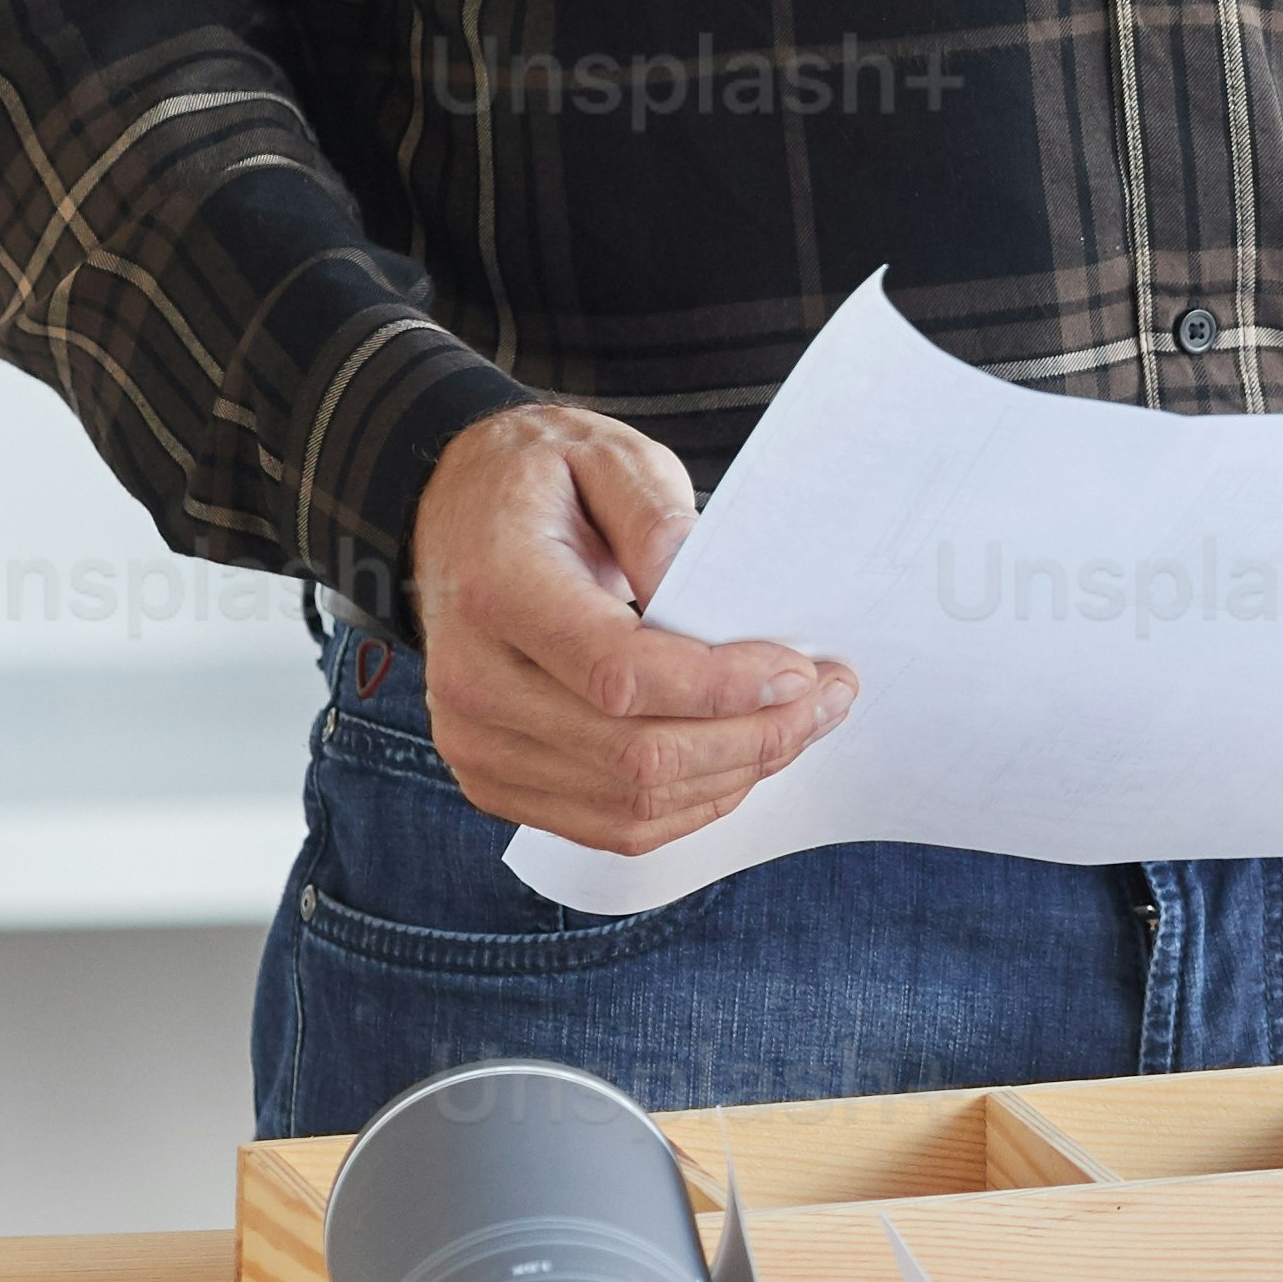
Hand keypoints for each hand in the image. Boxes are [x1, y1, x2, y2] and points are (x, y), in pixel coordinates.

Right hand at [410, 401, 856, 863]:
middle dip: (753, 737)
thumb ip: (655, 515)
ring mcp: (475, 745)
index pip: (618, 673)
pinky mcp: (495, 782)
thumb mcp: (603, 453)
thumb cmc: (540, 482)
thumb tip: (699, 593)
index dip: (721, 687)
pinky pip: (609, 828)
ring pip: (631, 807)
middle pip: (634, 755)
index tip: (800, 672)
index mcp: (496, 591)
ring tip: (799, 727)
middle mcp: (473, 683)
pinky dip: (690, 805)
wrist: (455, 516)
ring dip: (734, 776)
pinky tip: (739, 760)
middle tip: (826, 701)